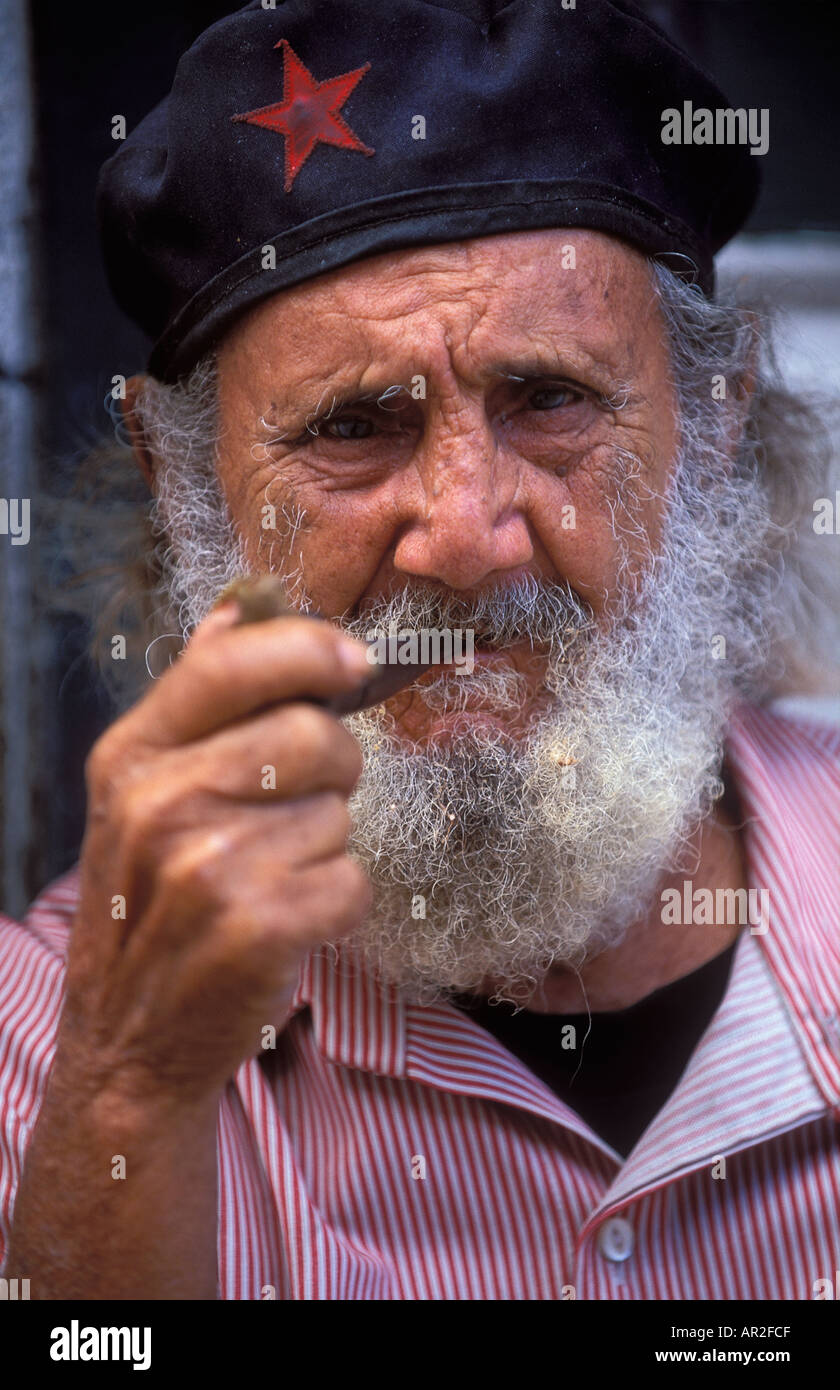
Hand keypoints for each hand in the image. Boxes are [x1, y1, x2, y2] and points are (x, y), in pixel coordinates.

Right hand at [60, 602, 372, 1104]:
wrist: (129, 1047)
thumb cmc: (150, 906)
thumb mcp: (141, 795)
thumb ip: (196, 702)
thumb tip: (239, 605)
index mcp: (131, 757)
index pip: (231, 663)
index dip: (308, 649)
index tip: (354, 661)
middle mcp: (160, 803)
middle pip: (312, 734)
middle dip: (336, 766)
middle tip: (306, 803)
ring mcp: (207, 867)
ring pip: (338, 814)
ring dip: (326, 845)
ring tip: (271, 878)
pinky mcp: (259, 927)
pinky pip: (354, 879)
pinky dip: (340, 902)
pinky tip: (291, 922)